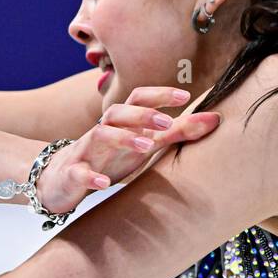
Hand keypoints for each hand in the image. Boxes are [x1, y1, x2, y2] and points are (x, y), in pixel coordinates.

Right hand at [35, 86, 220, 215]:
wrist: (63, 179)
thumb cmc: (111, 157)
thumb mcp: (146, 144)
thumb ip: (177, 132)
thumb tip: (215, 119)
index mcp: (123, 122)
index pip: (138, 98)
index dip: (159, 94)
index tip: (184, 95)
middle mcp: (103, 130)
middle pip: (119, 111)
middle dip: (143, 114)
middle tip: (167, 121)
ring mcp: (87, 150)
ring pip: (100, 134)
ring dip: (123, 138)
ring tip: (146, 146)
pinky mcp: (73, 173)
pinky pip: (79, 172)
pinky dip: (92, 176)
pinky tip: (105, 183)